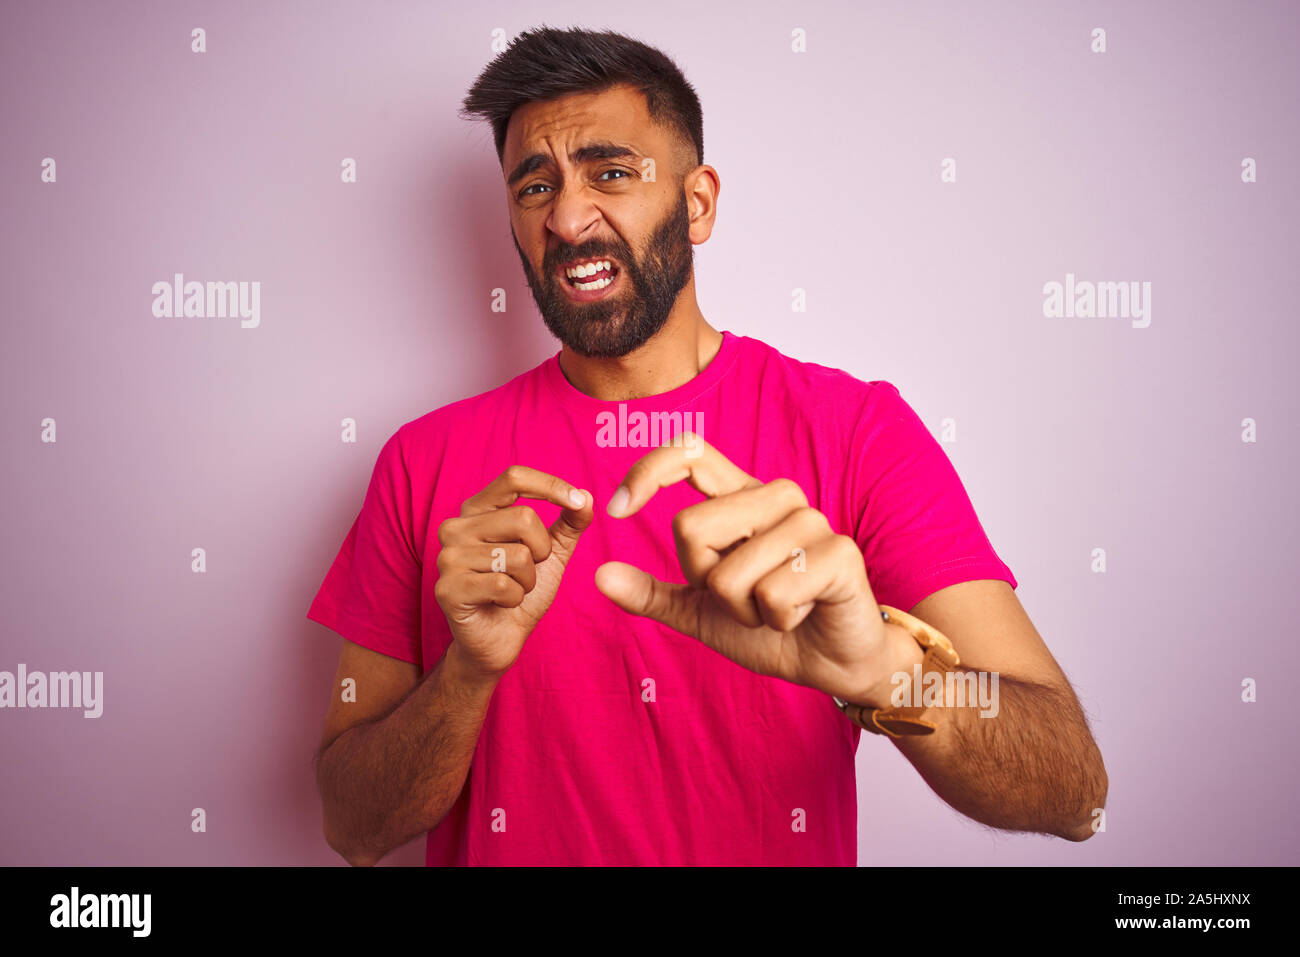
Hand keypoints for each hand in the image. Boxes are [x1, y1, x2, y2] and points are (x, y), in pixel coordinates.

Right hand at [435, 466, 592, 682]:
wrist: (499, 640)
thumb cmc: (521, 591)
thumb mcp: (551, 553)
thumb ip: (569, 523)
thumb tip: (586, 496)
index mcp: (477, 510)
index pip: (514, 477)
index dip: (551, 486)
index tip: (578, 501)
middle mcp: (455, 527)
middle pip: (525, 518)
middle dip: (542, 551)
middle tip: (527, 572)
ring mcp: (447, 557)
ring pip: (519, 555)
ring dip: (528, 580)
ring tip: (511, 590)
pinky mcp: (447, 589)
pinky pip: (503, 585)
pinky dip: (515, 598)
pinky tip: (501, 604)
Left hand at [593, 435, 914, 706]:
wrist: (832, 662)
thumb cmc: (770, 628)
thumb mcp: (700, 613)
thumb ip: (651, 594)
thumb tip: (597, 576)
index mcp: (740, 498)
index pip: (689, 452)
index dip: (647, 471)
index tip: (617, 509)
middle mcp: (775, 497)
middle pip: (690, 528)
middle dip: (704, 582)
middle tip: (745, 597)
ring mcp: (810, 520)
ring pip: (728, 572)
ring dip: (744, 609)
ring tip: (776, 608)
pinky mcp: (839, 552)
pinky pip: (771, 594)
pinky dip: (778, 620)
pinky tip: (802, 613)